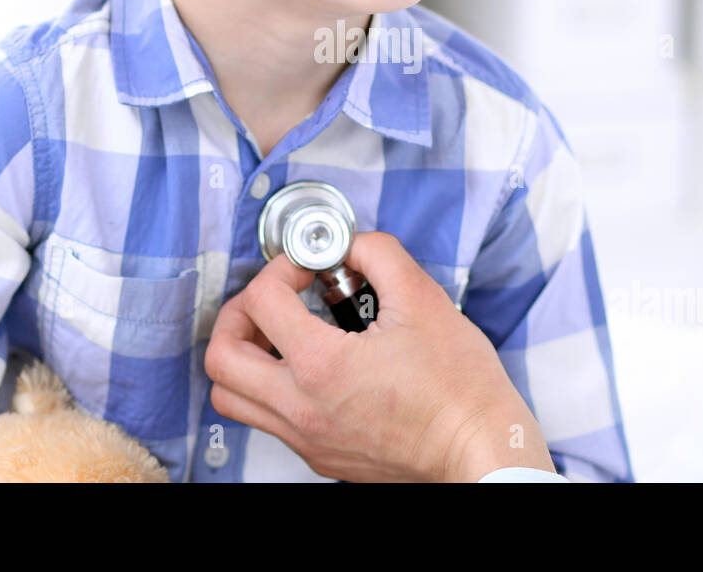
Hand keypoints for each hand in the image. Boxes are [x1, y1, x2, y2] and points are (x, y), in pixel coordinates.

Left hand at [204, 231, 555, 481]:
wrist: (482, 453)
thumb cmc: (461, 387)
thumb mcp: (424, 299)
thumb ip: (379, 256)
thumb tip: (350, 245)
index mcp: (322, 367)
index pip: (260, 301)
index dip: (280, 269)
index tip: (308, 267)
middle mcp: (302, 408)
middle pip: (221, 358)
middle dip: (238, 314)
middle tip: (273, 298)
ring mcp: (307, 438)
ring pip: (232, 398)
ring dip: (243, 356)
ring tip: (279, 333)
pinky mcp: (320, 457)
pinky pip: (267, 420)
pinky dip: (270, 387)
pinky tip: (309, 367)